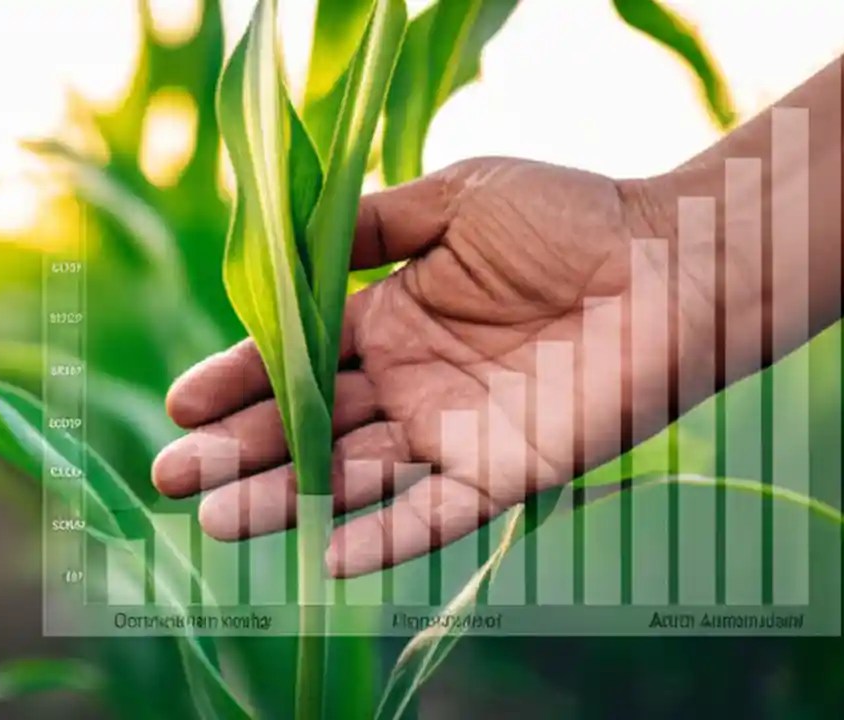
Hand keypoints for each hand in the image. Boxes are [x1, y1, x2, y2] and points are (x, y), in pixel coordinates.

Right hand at [152, 157, 698, 576]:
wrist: (673, 261)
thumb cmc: (568, 216)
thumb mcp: (456, 197)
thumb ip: (371, 222)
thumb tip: (290, 241)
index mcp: (386, 319)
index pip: (294, 357)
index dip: (236, 379)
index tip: (180, 401)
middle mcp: (405, 384)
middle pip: (304, 426)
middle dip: (235, 452)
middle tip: (170, 478)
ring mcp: (448, 433)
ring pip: (350, 476)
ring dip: (284, 502)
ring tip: (217, 523)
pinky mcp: (502, 474)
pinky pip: (434, 515)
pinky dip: (384, 538)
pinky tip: (326, 560)